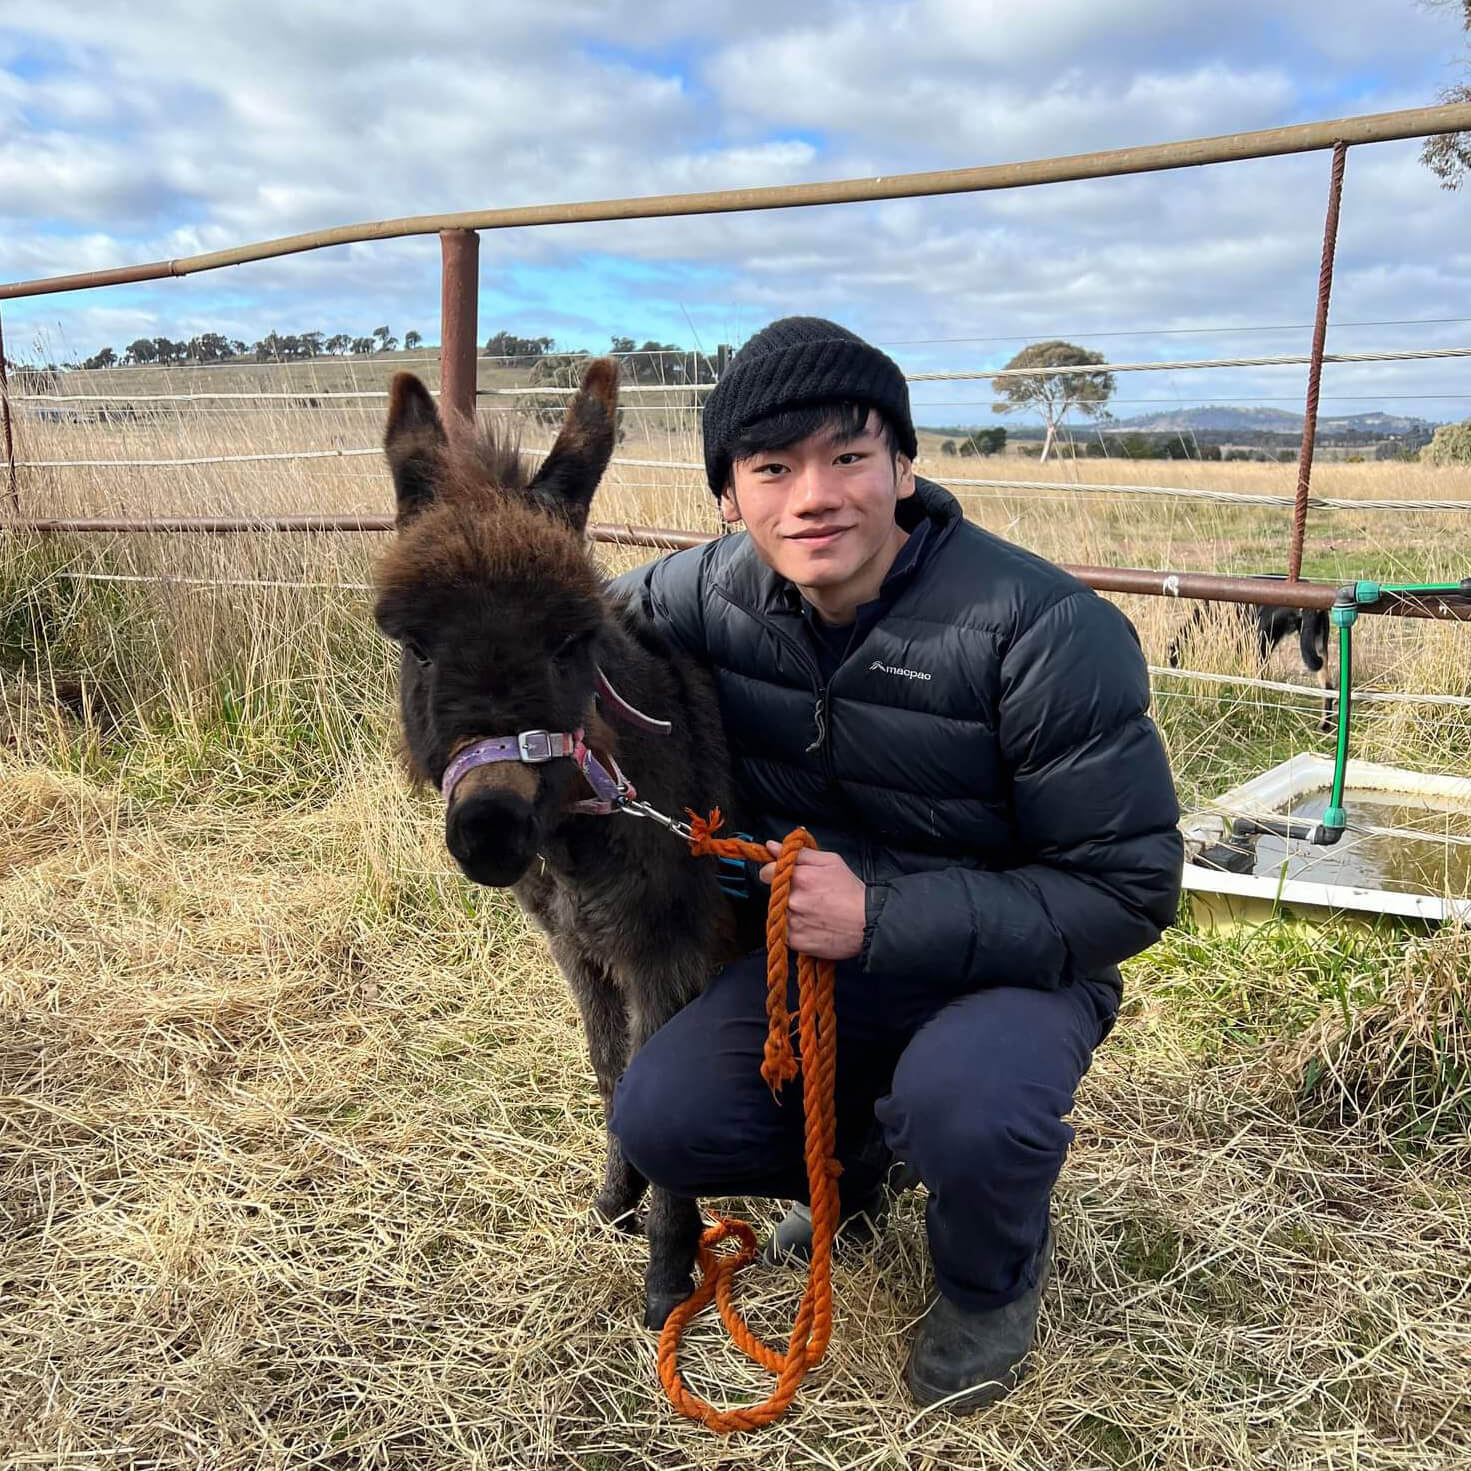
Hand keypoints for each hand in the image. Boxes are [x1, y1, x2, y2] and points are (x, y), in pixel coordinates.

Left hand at [757, 841, 866, 960]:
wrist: (869, 923)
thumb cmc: (852, 892)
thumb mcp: (831, 862)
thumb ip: (800, 853)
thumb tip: (772, 846)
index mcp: (800, 877)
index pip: (767, 873)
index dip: (774, 873)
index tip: (782, 876)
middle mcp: (793, 900)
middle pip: (774, 894)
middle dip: (786, 893)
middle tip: (808, 896)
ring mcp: (793, 923)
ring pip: (778, 914)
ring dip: (789, 912)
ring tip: (812, 912)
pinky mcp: (796, 941)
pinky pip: (785, 933)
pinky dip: (795, 929)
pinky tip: (812, 925)